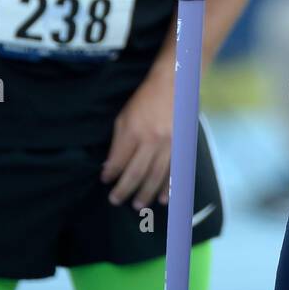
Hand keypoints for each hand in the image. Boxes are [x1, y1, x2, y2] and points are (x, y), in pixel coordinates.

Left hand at [101, 74, 174, 209]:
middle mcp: (151, 140)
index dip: (111, 173)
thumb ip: (118, 142)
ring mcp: (169, 144)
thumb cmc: (146, 99)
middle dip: (125, 190)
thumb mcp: (124, 116)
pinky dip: (169, 187)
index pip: (119, 160)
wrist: (175, 84)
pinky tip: (163, 199)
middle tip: (116, 201)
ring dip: (146, 193)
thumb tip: (110, 166)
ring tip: (138, 205)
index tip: (105, 181)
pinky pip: (175, 171)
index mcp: (134, 131)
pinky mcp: (182, 146)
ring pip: (156, 176)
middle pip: (136, 173)